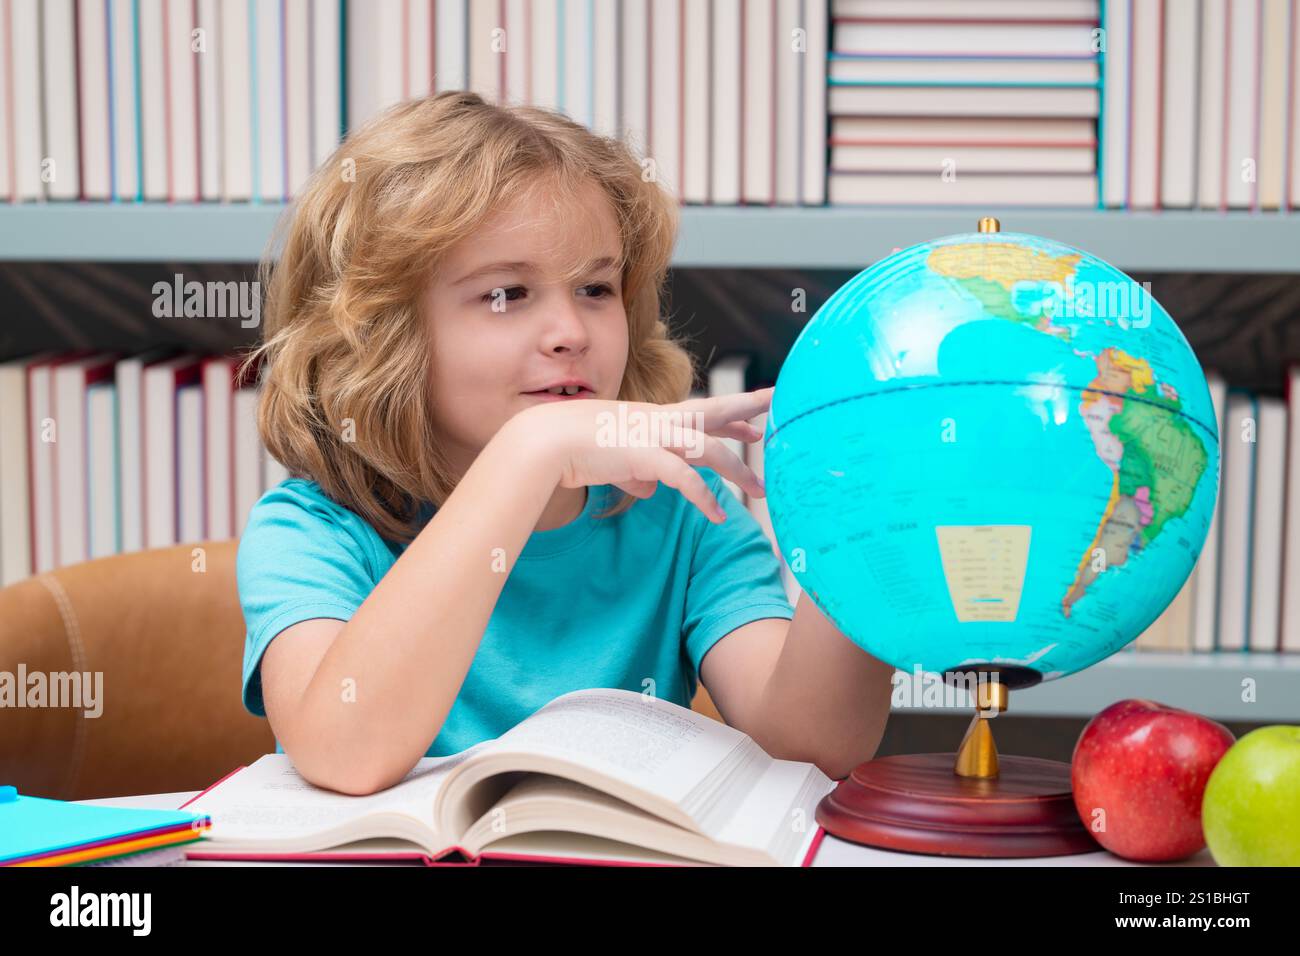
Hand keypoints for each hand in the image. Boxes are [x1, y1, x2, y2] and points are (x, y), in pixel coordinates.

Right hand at [510, 387, 772, 523]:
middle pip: (715, 411)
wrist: (544, 442)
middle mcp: (659, 420)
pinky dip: (704, 498)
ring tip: (760, 491)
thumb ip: (639, 473)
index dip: (732, 414)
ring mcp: (653, 436)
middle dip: (749, 408)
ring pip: (710, 449)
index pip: (702, 410)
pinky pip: (684, 478)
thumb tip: (653, 490)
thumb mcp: (614, 460)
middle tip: (779, 408)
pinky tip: (717, 517)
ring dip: (738, 470)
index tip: (757, 419)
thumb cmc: (573, 447)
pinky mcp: (643, 456)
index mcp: (653, 417)